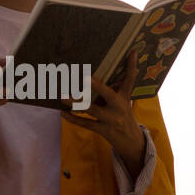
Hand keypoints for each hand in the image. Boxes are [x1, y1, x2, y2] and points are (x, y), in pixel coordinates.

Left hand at [59, 52, 144, 172]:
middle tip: (86, 77)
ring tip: (62, 96)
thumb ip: (116, 89)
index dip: (132, 66)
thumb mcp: (124, 102)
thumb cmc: (124, 116)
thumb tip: (105, 73)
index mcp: (124, 97)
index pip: (130, 79)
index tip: (132, 52)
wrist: (132, 142)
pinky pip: (85, 123)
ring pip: (91, 110)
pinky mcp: (102, 130)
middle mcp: (118, 107)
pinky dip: (73, 118)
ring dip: (76, 103)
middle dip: (97, 86)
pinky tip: (62, 113)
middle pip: (108, 95)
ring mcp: (110, 120)